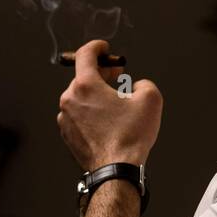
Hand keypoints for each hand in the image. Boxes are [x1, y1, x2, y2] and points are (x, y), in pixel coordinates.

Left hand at [57, 39, 162, 169]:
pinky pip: (79, 115)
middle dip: (101, 73)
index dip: (97, 47)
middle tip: (116, 75)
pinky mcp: (67, 134)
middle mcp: (70, 99)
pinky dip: (91, 112)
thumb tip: (136, 87)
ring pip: (81, 97)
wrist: (116, 169)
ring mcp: (65, 118)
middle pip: (83, 77)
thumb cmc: (130, 135)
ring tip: (116, 104)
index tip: (103, 48)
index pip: (85, 55)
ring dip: (96, 95)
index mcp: (85, 85)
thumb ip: (143, 83)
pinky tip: (108, 122)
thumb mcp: (150, 99)